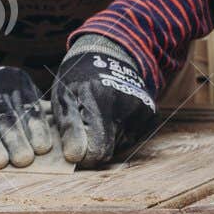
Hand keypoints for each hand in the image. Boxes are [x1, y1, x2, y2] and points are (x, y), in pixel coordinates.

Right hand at [0, 63, 51, 168]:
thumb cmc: (3, 98)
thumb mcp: (21, 93)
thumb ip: (37, 113)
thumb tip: (62, 144)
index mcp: (15, 83)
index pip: (28, 106)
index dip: (35, 127)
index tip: (43, 148)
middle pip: (4, 117)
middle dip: (14, 139)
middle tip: (24, 160)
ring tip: (0, 163)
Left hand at [52, 36, 157, 166]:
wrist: (108, 56)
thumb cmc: (78, 79)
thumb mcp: (63, 97)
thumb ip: (68, 127)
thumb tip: (74, 157)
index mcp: (99, 98)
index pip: (97, 149)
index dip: (83, 155)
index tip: (74, 149)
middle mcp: (125, 103)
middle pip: (109, 150)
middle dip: (94, 147)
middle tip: (84, 128)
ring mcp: (141, 108)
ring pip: (120, 146)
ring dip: (108, 139)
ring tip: (99, 116)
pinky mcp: (150, 113)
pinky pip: (133, 138)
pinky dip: (121, 133)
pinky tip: (113, 115)